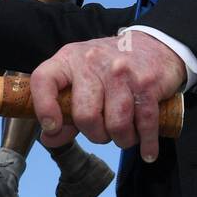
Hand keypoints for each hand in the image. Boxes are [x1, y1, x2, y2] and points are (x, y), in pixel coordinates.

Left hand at [29, 31, 185, 161]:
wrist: (152, 45)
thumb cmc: (109, 67)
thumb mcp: (81, 78)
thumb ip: (64, 110)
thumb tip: (50, 138)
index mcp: (69, 59)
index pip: (44, 79)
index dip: (44, 108)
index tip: (52, 127)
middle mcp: (93, 62)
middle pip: (86, 115)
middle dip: (95, 135)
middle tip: (103, 133)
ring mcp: (121, 71)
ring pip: (117, 124)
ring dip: (121, 139)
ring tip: (124, 135)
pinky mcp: (147, 82)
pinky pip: (145, 124)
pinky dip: (146, 143)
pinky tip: (147, 151)